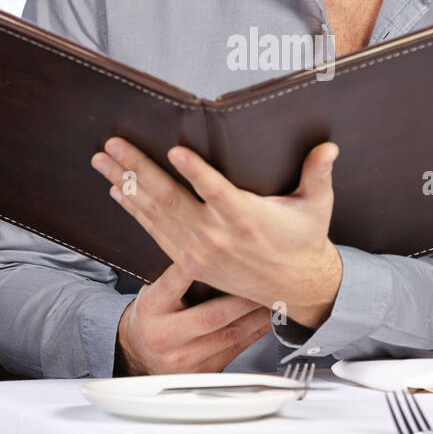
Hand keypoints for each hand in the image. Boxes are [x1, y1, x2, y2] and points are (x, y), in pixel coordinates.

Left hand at [91, 138, 342, 326]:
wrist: (296, 287)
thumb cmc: (305, 239)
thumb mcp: (316, 205)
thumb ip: (318, 173)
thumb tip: (329, 147)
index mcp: (247, 217)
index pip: (216, 191)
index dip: (195, 172)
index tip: (175, 152)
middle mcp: (218, 235)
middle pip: (170, 199)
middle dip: (137, 169)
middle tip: (113, 146)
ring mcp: (199, 250)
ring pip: (155, 214)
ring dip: (125, 185)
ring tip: (102, 162)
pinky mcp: (191, 261)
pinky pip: (155, 233)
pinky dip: (135, 212)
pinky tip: (117, 192)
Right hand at [115, 261, 271, 375]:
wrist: (138, 354)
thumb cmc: (152, 317)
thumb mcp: (155, 293)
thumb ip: (182, 280)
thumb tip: (223, 260)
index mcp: (151, 309)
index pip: (173, 284)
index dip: (198, 270)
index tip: (221, 256)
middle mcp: (164, 336)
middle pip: (211, 316)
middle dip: (244, 298)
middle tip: (265, 282)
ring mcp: (183, 359)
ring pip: (230, 336)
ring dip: (258, 316)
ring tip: (274, 299)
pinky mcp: (201, 372)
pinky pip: (236, 351)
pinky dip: (256, 333)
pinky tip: (267, 320)